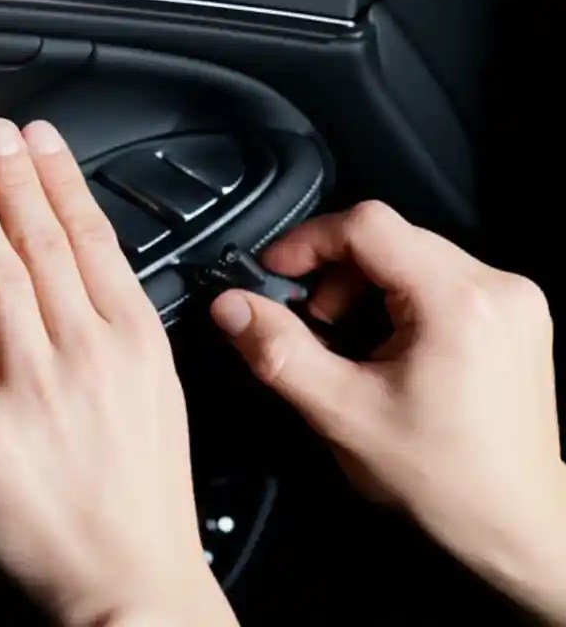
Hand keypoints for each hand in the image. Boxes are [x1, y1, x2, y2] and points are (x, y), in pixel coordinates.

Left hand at [0, 119, 235, 625]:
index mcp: (134, 342)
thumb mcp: (160, 398)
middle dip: (12, 178)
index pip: (92, 239)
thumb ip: (124, 333)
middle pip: (42, 244)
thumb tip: (94, 279)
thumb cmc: (146, 501)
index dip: (59, 180)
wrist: (129, 585)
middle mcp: (85, 354)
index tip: (38, 140)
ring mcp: (31, 387)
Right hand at [211, 201, 565, 623]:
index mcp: (458, 302)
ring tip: (347, 342)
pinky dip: (399, 299)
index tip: (275, 273)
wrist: (518, 523)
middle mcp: (497, 288)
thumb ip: (278, 352)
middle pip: (391, 237)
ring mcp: (514, 301)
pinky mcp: (516, 317)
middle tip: (309, 322)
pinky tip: (384, 347)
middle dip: (335, 272)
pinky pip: (442, 279)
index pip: (369, 224)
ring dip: (365, 286)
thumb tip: (230, 307)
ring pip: (414, 255)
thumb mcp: (342, 413)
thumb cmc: (443, 479)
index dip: (308, 241)